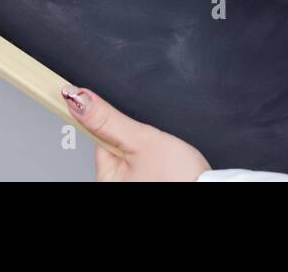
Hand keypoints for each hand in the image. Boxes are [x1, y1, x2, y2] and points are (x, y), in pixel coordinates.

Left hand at [61, 85, 210, 180]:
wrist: (209, 190)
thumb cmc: (179, 178)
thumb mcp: (142, 140)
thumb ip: (108, 119)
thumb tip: (78, 98)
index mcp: (105, 180)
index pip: (99, 139)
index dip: (120, 127)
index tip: (130, 126)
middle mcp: (116, 185)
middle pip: (117, 148)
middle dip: (136, 140)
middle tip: (157, 148)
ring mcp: (133, 184)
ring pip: (134, 157)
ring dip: (149, 150)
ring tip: (167, 157)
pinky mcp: (149, 182)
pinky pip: (147, 167)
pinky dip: (157, 162)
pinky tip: (169, 164)